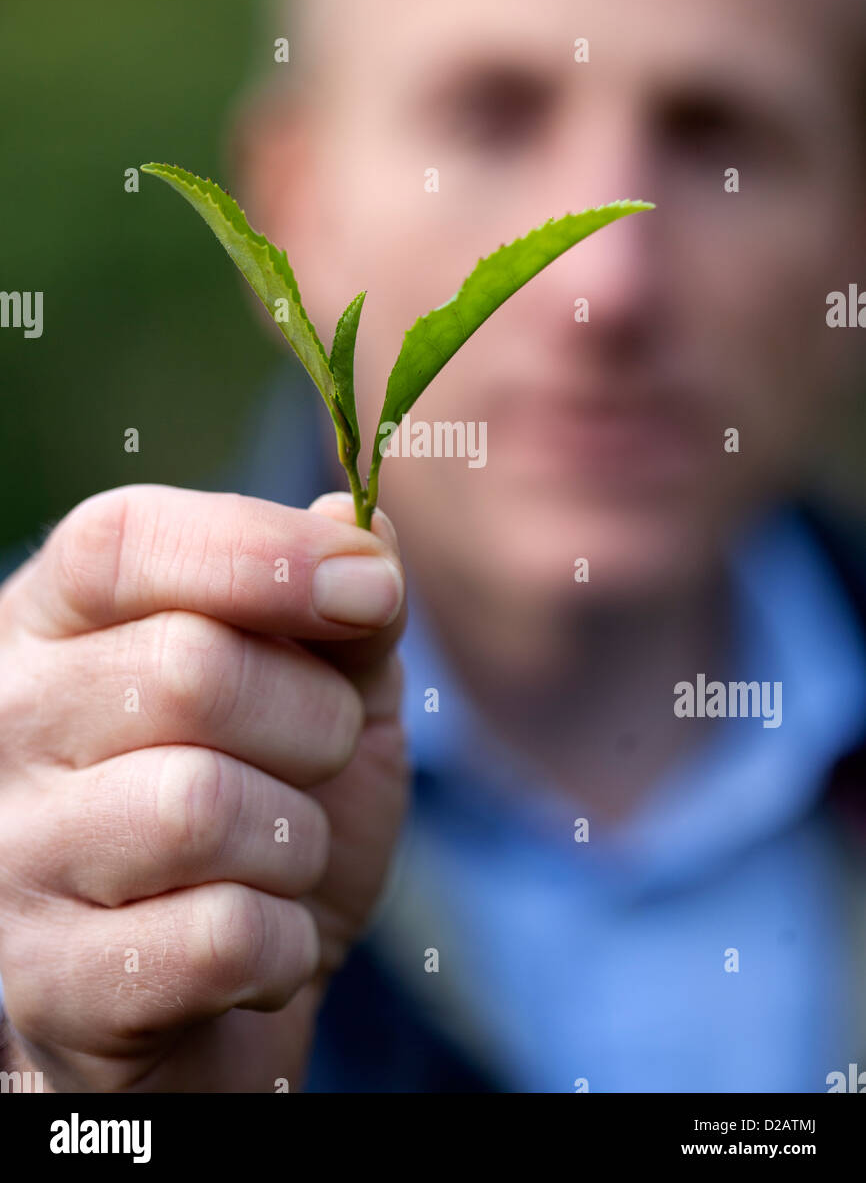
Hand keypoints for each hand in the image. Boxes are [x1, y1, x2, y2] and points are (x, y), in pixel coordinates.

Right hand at [0, 485, 406, 1091]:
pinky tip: (261, 939)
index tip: (371, 590)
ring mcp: (13, 854)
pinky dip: (284, 940)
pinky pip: (216, 934)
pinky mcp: (50, 980)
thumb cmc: (268, 802)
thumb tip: (361, 522)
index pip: (121, 543)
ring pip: (200, 808)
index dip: (259, 551)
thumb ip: (341, 606)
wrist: (218, 988)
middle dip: (314, 720)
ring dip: (296, 837)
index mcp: (59, 622)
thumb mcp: (324, 688)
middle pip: (189, 672)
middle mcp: (8, 721)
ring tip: (280, 853)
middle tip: (321, 756)